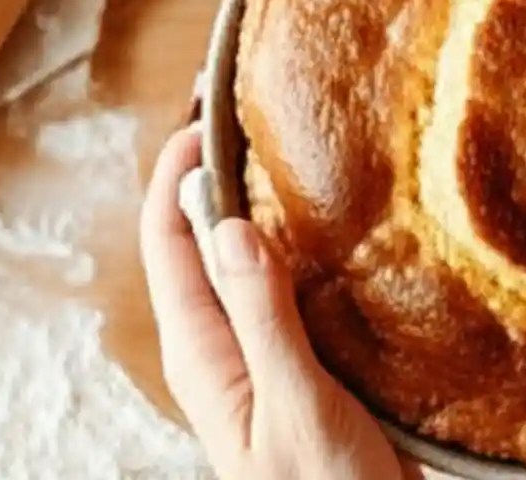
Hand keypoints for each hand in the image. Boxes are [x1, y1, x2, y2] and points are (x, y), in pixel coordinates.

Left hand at [139, 126, 423, 479]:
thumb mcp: (295, 407)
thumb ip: (264, 321)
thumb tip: (230, 226)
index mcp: (206, 354)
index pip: (169, 245)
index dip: (177, 177)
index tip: (207, 120)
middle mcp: (231, 344)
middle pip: (210, 242)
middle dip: (226, 176)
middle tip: (262, 117)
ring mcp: (273, 350)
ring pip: (261, 260)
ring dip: (275, 207)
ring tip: (312, 153)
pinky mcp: (317, 358)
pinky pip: (305, 286)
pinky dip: (319, 247)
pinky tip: (356, 225)